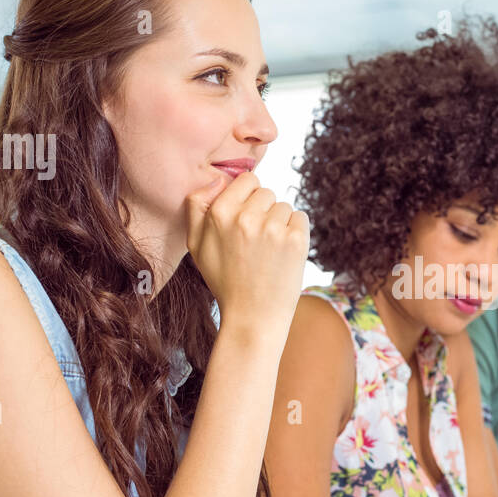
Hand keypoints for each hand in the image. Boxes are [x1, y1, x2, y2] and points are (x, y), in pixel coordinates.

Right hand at [184, 171, 309, 334]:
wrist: (252, 317)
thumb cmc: (225, 281)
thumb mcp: (196, 245)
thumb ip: (197, 207)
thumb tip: (216, 179)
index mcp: (220, 213)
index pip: (247, 179)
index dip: (249, 197)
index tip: (247, 219)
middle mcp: (246, 217)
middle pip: (267, 192)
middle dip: (264, 211)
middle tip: (257, 242)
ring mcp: (273, 228)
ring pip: (284, 206)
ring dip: (280, 224)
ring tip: (269, 251)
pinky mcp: (296, 240)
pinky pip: (300, 218)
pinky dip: (296, 232)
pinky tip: (283, 253)